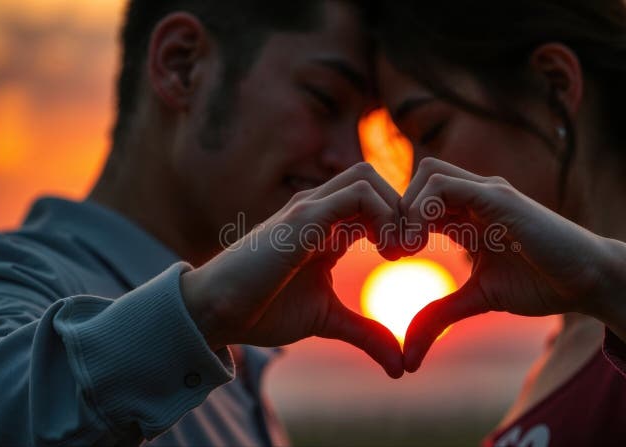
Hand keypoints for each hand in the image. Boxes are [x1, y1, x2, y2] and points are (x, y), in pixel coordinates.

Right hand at [181, 163, 404, 377]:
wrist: (215, 313)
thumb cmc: (262, 311)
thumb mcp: (327, 320)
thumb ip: (365, 332)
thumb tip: (400, 366)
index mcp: (325, 226)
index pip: (372, 198)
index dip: (399, 220)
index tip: (410, 257)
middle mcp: (317, 209)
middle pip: (373, 177)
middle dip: (403, 208)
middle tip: (411, 250)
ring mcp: (308, 209)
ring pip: (366, 176)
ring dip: (394, 208)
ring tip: (398, 251)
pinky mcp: (303, 219)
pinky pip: (355, 194)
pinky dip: (382, 214)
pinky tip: (384, 252)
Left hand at [399, 158, 625, 371]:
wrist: (589, 281)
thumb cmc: (541, 284)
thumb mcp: (479, 299)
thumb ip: (441, 314)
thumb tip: (409, 355)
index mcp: (468, 214)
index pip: (418, 198)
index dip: (396, 221)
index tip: (390, 257)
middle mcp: (475, 195)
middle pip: (418, 178)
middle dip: (395, 211)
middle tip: (391, 252)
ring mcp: (487, 192)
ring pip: (427, 172)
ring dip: (406, 208)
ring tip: (404, 248)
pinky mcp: (498, 197)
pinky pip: (446, 185)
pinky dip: (422, 208)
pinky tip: (420, 243)